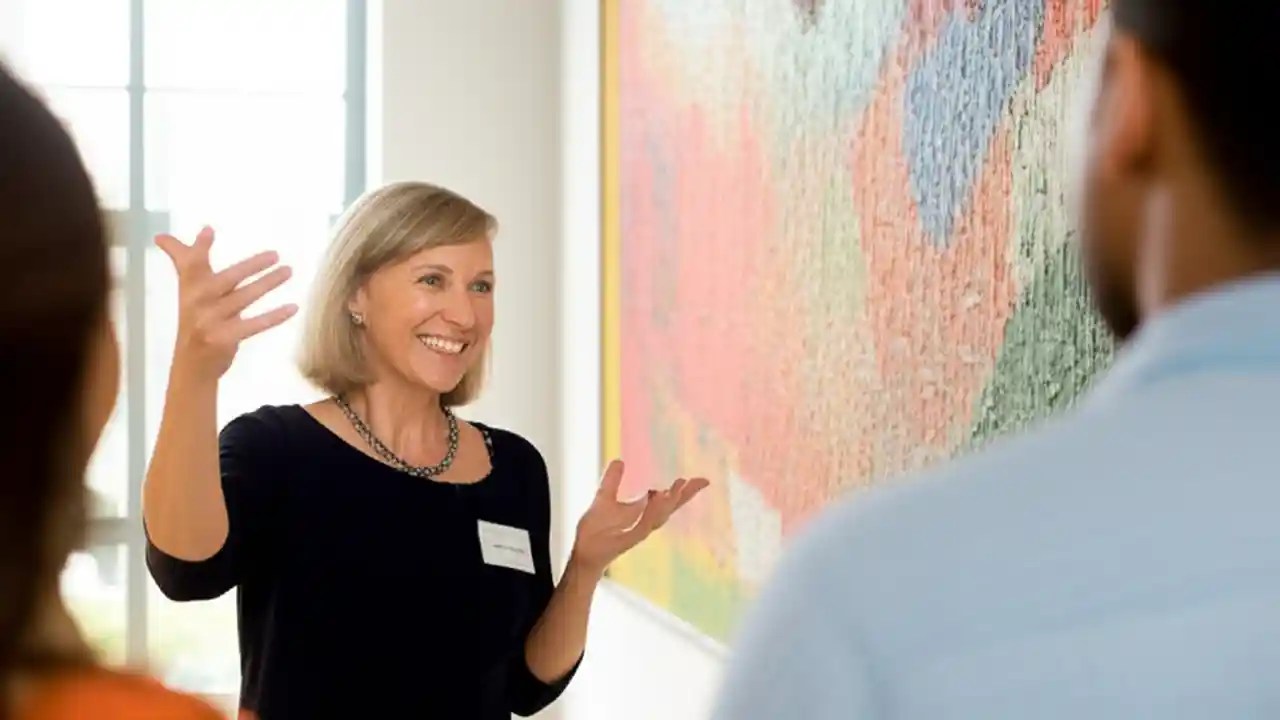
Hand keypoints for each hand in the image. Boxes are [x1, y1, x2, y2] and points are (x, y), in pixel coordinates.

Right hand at [155, 227, 296, 382]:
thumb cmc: (195, 321)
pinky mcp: (224, 338)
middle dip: (252, 265)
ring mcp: (210, 321)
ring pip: (245, 297)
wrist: (192, 366)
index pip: (192, 264)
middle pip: (228, 278)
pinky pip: (255, 324)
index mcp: (189, 289)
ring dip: (269, 283)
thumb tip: (190, 231)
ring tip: (288, 271)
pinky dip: (275, 316)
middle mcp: (197, 303)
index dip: (199, 248)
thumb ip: (192, 262)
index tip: (209, 231)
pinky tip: (293, 307)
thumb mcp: (190, 292)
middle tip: (275, 254)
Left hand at [569, 459, 708, 575]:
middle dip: (685, 495)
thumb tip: (619, 460)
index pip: (668, 500)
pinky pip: (642, 526)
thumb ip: (612, 480)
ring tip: (679, 486)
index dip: (685, 491)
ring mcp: (637, 532)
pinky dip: (649, 513)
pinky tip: (654, 498)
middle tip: (699, 482)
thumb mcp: (604, 497)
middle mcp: (644, 522)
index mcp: (642, 512)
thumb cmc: (595, 529)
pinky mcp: (626, 541)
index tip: (703, 480)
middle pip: (671, 508)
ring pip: (659, 517)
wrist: (583, 550)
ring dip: (669, 502)